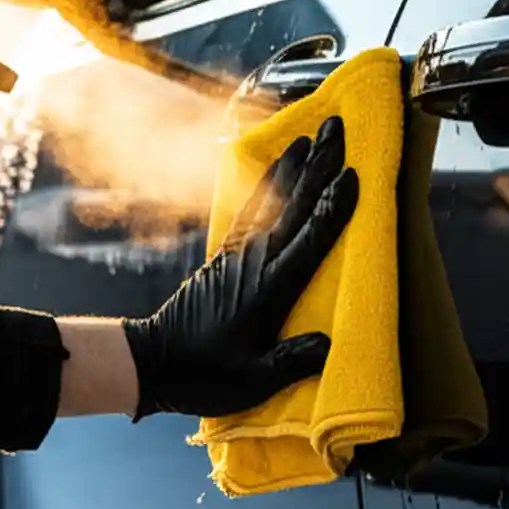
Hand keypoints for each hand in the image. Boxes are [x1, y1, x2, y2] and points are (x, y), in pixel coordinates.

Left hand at [123, 117, 357, 418]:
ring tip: (312, 137)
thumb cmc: (206, 375)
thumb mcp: (253, 380)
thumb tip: (330, 345)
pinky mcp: (225, 253)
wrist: (155, 362)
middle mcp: (255, 261)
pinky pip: (251, 209)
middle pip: (294, 205)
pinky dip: (266, 185)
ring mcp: (238, 253)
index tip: (354, 173)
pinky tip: (279, 170)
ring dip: (293, 166)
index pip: (309, 239)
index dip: (333, 206)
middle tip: (337, 128)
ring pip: (272, 200)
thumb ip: (292, 362)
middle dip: (318, 165)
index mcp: (269, 288)